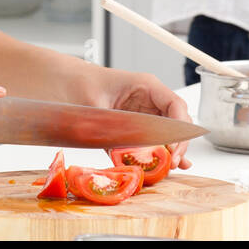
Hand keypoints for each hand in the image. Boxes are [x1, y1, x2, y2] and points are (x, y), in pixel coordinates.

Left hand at [69, 68, 194, 170]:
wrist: (68, 81)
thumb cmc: (82, 84)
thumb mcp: (95, 105)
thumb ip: (109, 127)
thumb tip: (122, 151)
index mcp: (145, 85)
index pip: (175, 105)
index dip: (180, 128)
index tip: (174, 149)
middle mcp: (149, 98)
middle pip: (175, 121)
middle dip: (178, 143)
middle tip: (174, 163)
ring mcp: (144, 112)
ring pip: (167, 131)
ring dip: (171, 149)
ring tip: (174, 167)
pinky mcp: (135, 125)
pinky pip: (151, 138)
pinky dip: (159, 151)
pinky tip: (168, 164)